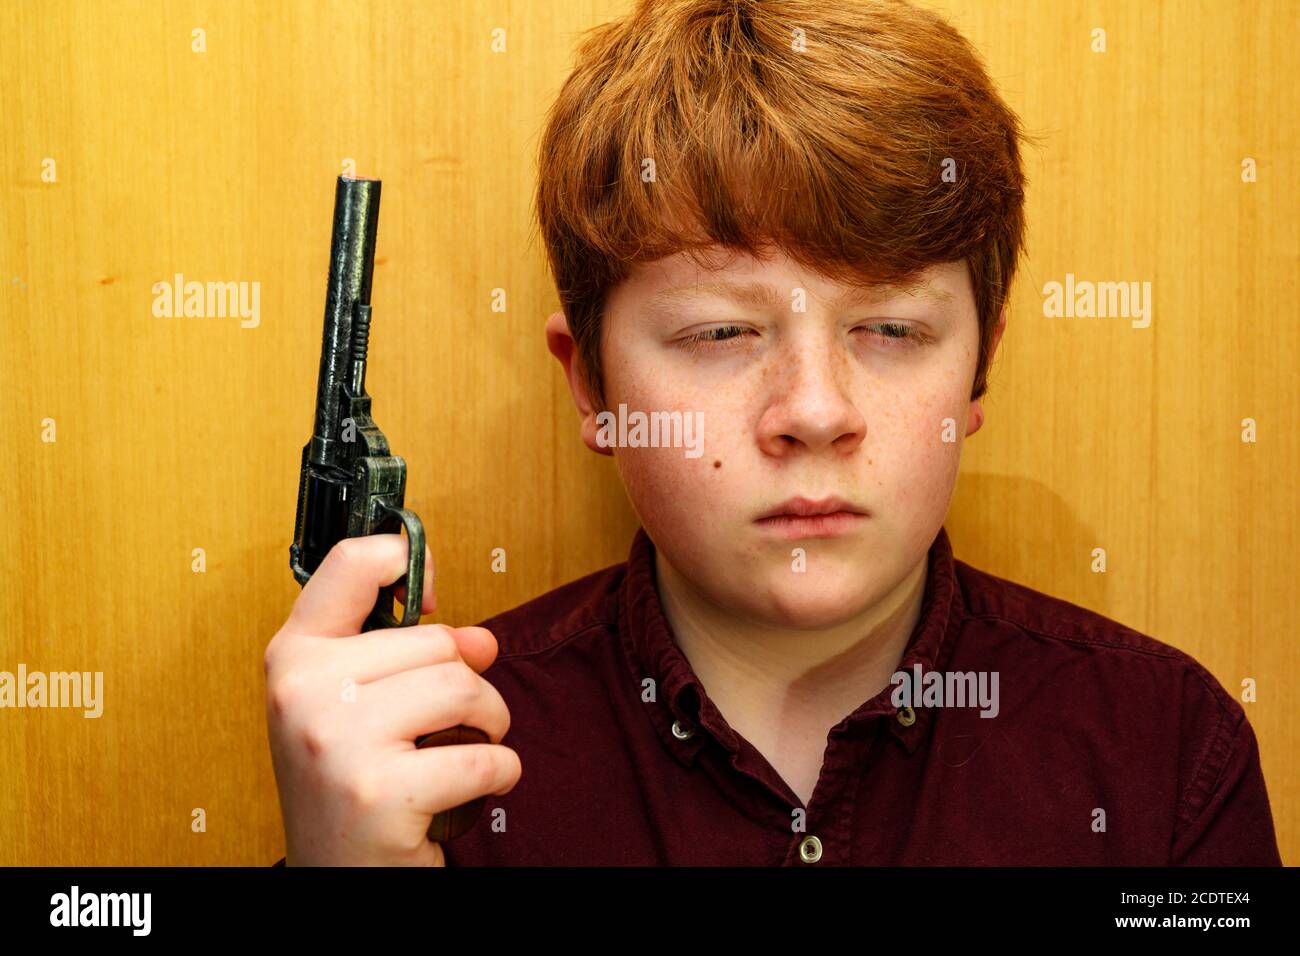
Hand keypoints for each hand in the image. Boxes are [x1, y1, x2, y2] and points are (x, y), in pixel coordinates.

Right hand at [265, 534, 520, 864]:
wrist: (338, 880)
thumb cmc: (351, 787)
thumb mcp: (359, 710)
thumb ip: (411, 657)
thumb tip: (481, 639)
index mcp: (293, 659)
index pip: (351, 565)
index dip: (404, 558)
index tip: (426, 584)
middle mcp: (303, 693)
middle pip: (438, 640)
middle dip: (466, 682)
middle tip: (446, 724)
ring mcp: (337, 742)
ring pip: (467, 689)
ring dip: (490, 724)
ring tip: (465, 748)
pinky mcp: (380, 792)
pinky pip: (485, 756)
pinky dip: (501, 773)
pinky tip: (472, 788)